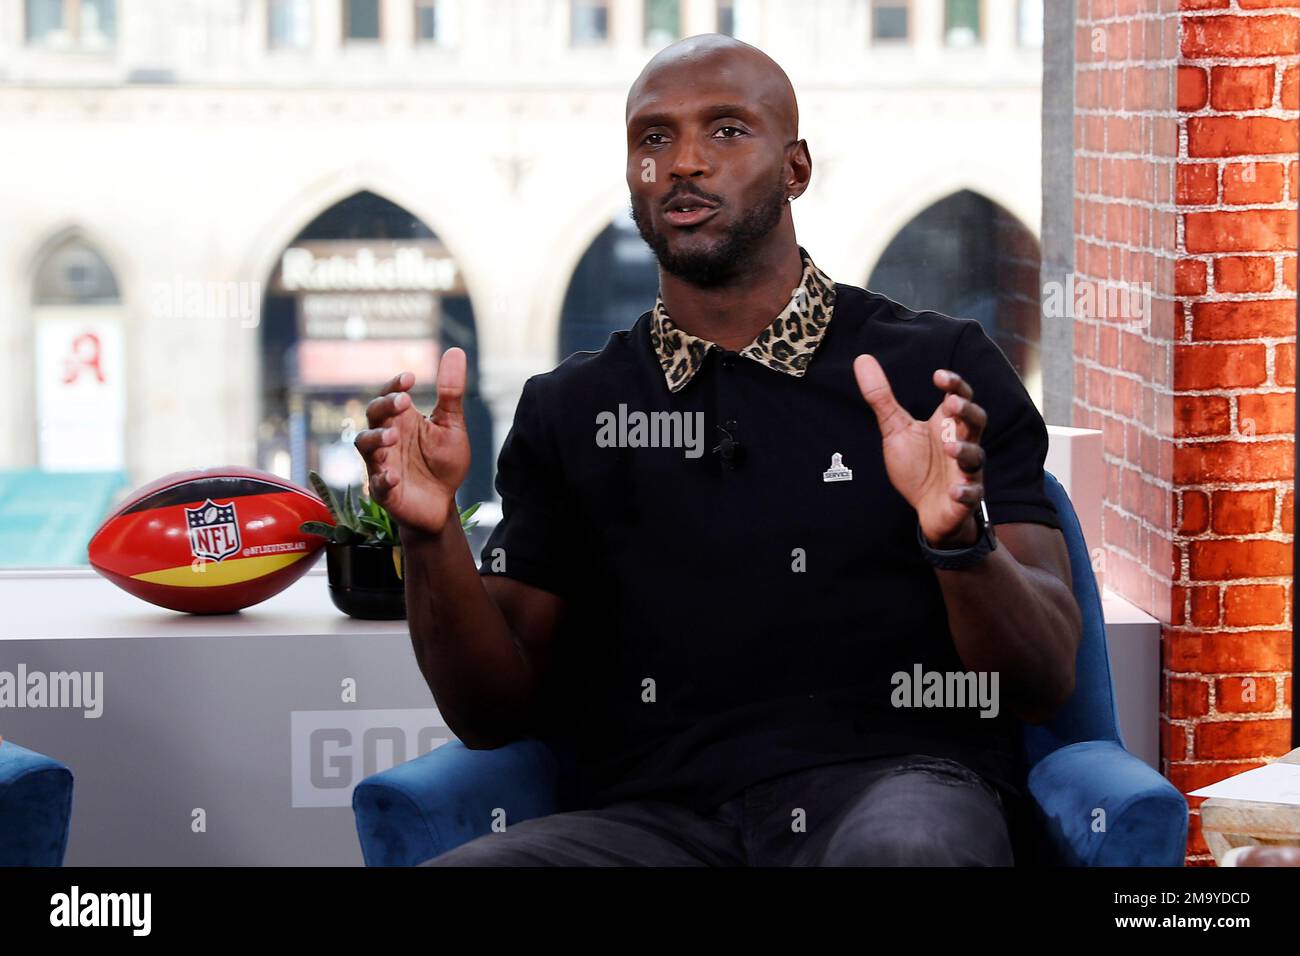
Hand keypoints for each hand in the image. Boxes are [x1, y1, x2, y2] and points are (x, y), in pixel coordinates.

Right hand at [354, 348, 470, 538]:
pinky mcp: (384, 491)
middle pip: (372, 415)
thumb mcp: (451, 425)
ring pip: (365, 446)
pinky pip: (376, 483)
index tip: (410, 377)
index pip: (389, 396)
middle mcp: (387, 438)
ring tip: (393, 437)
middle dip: (385, 407)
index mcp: (402, 421)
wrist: (442, 504)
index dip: (394, 385)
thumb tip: (455, 350)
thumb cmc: (443, 462)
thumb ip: (450, 392)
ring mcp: (382, 464)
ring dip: (376, 439)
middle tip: (403, 402)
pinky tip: (395, 475)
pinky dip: (382, 478)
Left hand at [853, 354, 987, 548]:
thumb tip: (862, 360)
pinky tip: (954, 489)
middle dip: (967, 411)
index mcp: (947, 424)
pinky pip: (972, 494)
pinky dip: (965, 491)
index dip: (955, 384)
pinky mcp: (965, 497)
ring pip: (976, 456)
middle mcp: (962, 442)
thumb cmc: (917, 465)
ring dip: (965, 450)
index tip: (938, 376)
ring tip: (950, 446)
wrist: (927, 508)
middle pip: (977, 421)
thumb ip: (881, 398)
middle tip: (951, 403)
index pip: (960, 397)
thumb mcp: (896, 429)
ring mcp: (966, 470)